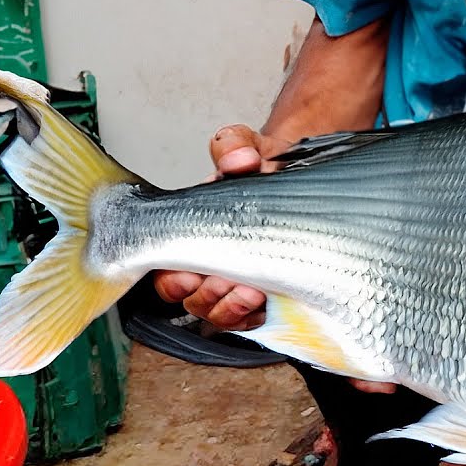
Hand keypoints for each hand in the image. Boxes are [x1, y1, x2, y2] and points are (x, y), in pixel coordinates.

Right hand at [152, 124, 288, 330]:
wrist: (300, 173)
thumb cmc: (263, 165)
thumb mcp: (246, 146)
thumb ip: (234, 145)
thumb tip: (239, 160)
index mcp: (194, 231)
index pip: (165, 269)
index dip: (172, 280)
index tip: (190, 276)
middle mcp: (212, 260)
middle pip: (191, 300)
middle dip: (206, 297)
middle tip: (227, 283)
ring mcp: (239, 278)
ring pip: (218, 313)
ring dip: (230, 309)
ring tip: (253, 292)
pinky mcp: (267, 290)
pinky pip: (251, 319)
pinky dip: (255, 317)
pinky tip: (268, 304)